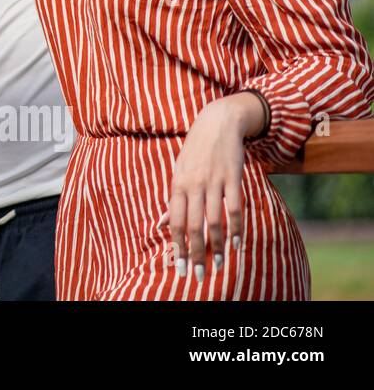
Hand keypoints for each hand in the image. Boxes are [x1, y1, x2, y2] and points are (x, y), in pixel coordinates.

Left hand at [161, 94, 258, 281]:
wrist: (216, 122)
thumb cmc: (194, 151)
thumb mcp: (178, 172)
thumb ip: (172, 201)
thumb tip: (161, 225)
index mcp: (177, 185)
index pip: (175, 222)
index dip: (177, 246)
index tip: (180, 266)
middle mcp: (193, 185)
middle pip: (193, 226)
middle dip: (195, 253)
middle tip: (199, 275)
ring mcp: (213, 181)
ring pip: (214, 220)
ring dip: (217, 246)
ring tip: (219, 265)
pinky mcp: (233, 178)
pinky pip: (235, 208)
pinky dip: (236, 227)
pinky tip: (236, 244)